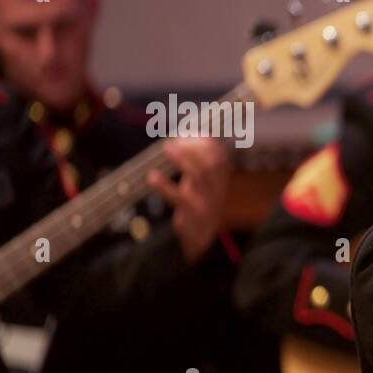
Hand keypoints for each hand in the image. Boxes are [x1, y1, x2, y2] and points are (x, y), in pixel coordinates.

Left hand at [148, 137, 229, 263]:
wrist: (200, 239)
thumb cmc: (197, 204)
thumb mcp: (200, 183)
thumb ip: (195, 162)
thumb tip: (182, 135)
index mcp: (220, 178)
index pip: (220, 154)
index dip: (204, 141)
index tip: (185, 133)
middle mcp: (218, 188)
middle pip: (213, 162)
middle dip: (194, 147)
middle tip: (172, 140)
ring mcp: (209, 202)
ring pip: (201, 176)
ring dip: (183, 159)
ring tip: (166, 148)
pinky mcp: (195, 216)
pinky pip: (182, 198)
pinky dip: (166, 186)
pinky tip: (152, 176)